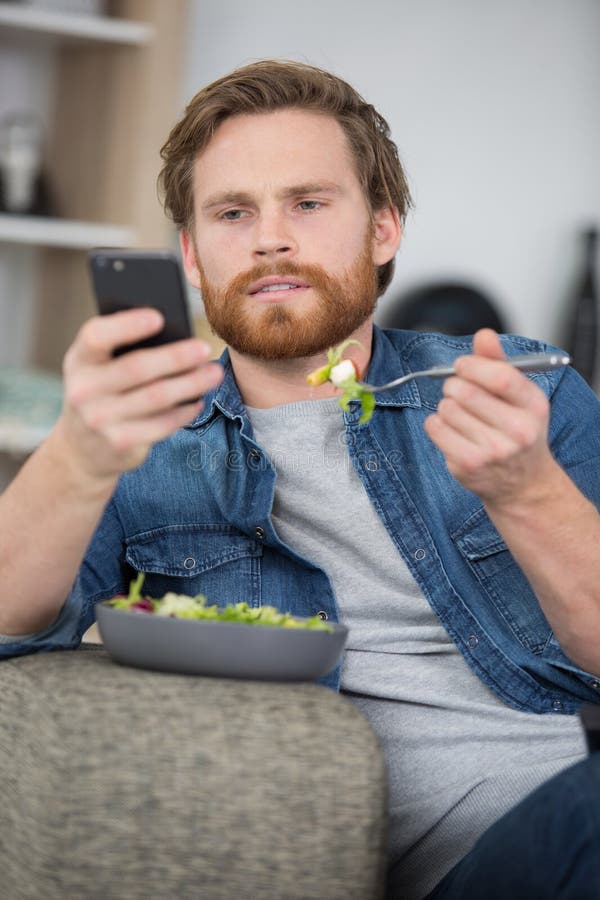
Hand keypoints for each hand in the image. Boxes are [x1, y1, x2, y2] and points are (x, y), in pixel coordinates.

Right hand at [54, 308, 223, 483]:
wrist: (81, 448)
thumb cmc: (102, 391)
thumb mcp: (99, 367)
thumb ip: (123, 348)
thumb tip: (175, 333)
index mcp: (79, 360)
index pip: (96, 337)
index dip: (127, 325)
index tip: (159, 317)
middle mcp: (83, 390)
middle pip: (136, 368)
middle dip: (176, 357)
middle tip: (204, 348)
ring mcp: (100, 420)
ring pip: (156, 397)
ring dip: (191, 384)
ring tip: (214, 373)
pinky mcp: (120, 443)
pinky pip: (162, 425)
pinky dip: (184, 412)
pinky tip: (198, 400)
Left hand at [424, 329, 555, 507]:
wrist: (523, 483)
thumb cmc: (518, 433)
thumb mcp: (520, 397)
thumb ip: (499, 363)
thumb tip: (483, 334)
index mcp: (534, 406)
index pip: (501, 376)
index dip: (473, 365)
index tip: (462, 365)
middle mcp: (518, 431)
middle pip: (466, 392)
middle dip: (453, 384)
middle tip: (456, 389)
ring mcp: (492, 451)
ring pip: (447, 409)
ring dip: (445, 405)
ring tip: (459, 414)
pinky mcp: (468, 465)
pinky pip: (435, 429)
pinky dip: (435, 423)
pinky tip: (450, 429)